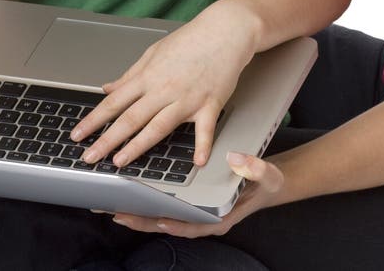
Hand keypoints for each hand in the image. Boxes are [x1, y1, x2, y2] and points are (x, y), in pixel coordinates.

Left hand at [70, 0, 257, 166]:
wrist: (224, 31)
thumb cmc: (191, 39)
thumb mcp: (154, 52)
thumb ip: (130, 74)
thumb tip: (108, 88)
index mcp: (149, 76)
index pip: (114, 102)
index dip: (94, 120)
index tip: (78, 134)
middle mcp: (164, 89)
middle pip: (130, 118)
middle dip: (107, 140)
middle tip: (89, 156)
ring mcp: (187, 98)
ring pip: (158, 126)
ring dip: (138, 146)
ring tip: (121, 161)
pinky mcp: (210, 104)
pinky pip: (205, 129)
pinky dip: (202, 146)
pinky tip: (197, 162)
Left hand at [111, 151, 284, 236]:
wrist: (269, 184)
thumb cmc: (266, 183)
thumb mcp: (267, 174)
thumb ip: (253, 167)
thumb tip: (235, 157)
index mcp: (220, 217)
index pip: (193, 225)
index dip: (175, 224)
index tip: (158, 221)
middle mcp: (204, 219)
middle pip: (169, 223)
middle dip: (143, 220)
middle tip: (117, 212)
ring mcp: (196, 213)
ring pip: (163, 217)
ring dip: (139, 212)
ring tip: (113, 206)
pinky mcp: (190, 204)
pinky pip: (166, 207)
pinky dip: (148, 203)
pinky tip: (131, 197)